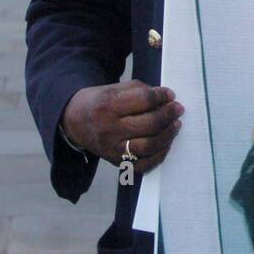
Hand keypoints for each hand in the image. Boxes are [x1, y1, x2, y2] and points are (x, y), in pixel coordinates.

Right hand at [61, 80, 183, 173]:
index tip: (170, 95)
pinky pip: (144, 164)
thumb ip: (141, 91)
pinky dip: (159, 155)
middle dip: (168, 115)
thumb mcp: (115, 89)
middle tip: (177, 109)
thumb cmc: (101, 103)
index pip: (144, 100)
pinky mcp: (116, 162)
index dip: (161, 96)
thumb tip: (167, 98)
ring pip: (149, 146)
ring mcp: (112, 149)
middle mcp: (110, 129)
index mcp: (108, 106)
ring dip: (168, 135)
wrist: (76, 122)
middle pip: (149, 124)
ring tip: (175, 125)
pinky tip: (166, 143)